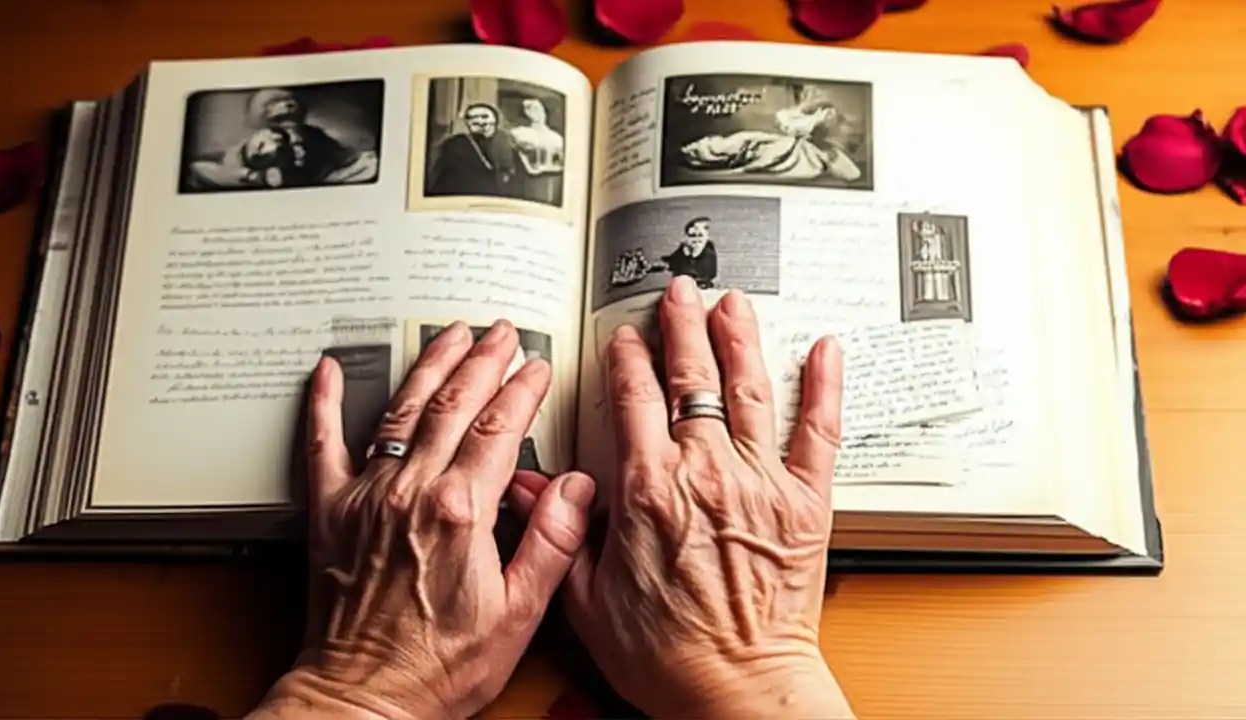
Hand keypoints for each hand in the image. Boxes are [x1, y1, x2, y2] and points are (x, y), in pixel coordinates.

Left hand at [249, 320, 595, 719]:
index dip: (522, 390)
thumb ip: (552, 544)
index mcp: (461, 511)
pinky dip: (324, 403)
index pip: (500, 427)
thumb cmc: (438, 668)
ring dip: (428, 366)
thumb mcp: (518, 615)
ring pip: (401, 410)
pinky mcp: (332, 513)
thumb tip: (578, 489)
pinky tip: (328, 370)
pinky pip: (322, 444)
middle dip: (481, 360)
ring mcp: (367, 497)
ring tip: (448, 335)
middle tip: (498, 331)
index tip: (536, 368)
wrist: (362, 700)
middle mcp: (411, 492)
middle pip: (452, 404)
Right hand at [556, 277, 850, 717]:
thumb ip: (559, 532)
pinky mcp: (806, 504)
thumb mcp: (586, 600)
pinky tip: (824, 352)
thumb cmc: (667, 656)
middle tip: (677, 293)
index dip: (627, 359)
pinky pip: (819, 433)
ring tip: (731, 302)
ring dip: (737, 338)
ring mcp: (760, 483)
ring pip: (748, 389)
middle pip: (690, 378)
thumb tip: (526, 488)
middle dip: (680, 326)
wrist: (738, 692)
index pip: (634, 399)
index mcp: (650, 491)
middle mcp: (705, 474)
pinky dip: (824, 387)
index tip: (624, 338)